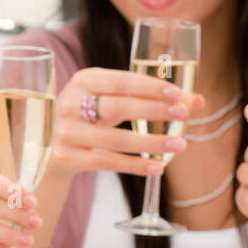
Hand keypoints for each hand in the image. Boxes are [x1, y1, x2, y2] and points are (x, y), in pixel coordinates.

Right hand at [46, 66, 206, 176]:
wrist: (49, 144)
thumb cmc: (92, 115)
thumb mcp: (114, 100)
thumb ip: (151, 98)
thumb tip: (197, 100)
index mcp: (84, 80)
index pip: (121, 81)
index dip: (150, 87)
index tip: (178, 94)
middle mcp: (70, 103)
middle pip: (117, 107)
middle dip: (154, 111)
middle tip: (183, 114)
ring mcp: (66, 132)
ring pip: (115, 139)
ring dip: (151, 143)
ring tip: (179, 145)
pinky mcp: (67, 157)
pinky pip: (106, 163)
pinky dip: (135, 166)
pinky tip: (158, 168)